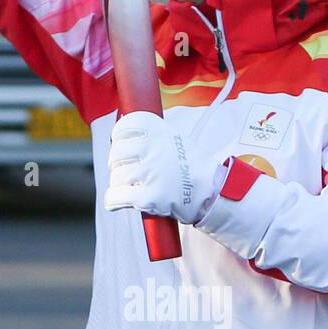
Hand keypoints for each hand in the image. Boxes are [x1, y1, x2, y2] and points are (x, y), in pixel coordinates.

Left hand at [104, 112, 221, 224]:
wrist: (214, 191)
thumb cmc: (193, 166)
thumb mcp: (174, 138)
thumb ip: (150, 135)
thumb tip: (121, 136)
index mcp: (158, 130)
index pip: (123, 127)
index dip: (118, 138)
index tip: (121, 145)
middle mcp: (152, 148)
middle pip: (116, 154)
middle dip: (118, 164)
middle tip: (129, 171)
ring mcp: (150, 172)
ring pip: (116, 176)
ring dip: (119, 184)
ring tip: (132, 186)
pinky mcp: (149, 196)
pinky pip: (116, 196)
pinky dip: (113, 200)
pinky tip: (117, 201)